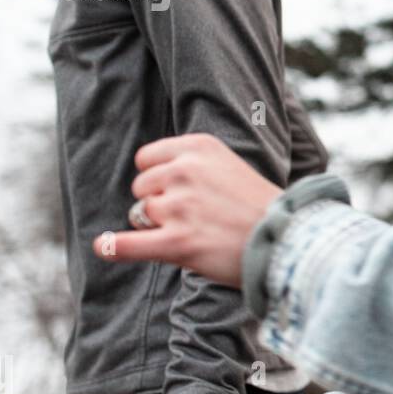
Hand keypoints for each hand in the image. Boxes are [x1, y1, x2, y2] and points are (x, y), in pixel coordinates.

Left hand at [91, 133, 283, 286]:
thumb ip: (191, 165)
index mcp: (198, 146)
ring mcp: (180, 206)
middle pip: (141, 188)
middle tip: (194, 218)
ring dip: (157, 228)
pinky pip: (127, 244)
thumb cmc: (260, 208)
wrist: (289, 238)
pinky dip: (113, 247)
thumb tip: (148, 180)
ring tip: (195, 234)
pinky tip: (103, 246)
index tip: (177, 193)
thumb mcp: (228, 166)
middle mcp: (185, 170)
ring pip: (140, 216)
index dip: (157, 179)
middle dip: (157, 204)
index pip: (147, 159)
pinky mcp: (177, 241)